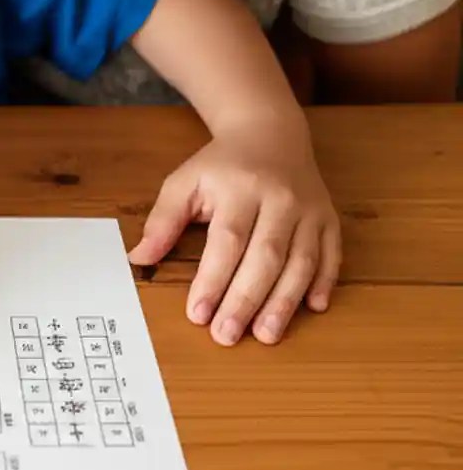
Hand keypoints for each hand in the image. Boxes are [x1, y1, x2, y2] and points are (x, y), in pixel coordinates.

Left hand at [129, 121, 341, 345]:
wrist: (270, 133)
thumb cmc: (221, 166)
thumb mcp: (184, 182)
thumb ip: (162, 221)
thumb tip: (138, 258)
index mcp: (241, 189)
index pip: (227, 240)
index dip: (213, 279)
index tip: (197, 313)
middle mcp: (281, 199)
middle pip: (265, 256)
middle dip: (246, 300)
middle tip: (227, 335)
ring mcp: (310, 210)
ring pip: (301, 261)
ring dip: (284, 302)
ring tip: (266, 335)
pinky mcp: (329, 218)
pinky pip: (332, 254)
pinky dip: (325, 282)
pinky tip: (314, 309)